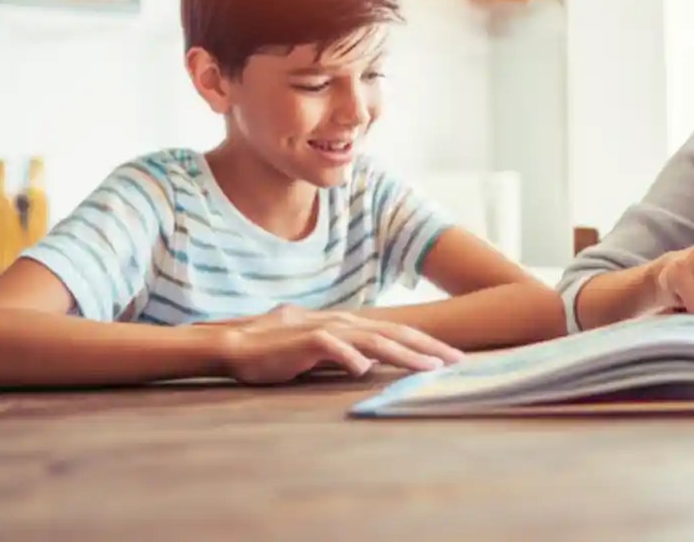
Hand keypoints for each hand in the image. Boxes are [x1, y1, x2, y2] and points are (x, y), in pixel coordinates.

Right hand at [211, 305, 464, 384]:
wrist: (237, 344)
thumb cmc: (276, 349)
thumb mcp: (318, 348)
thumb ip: (344, 351)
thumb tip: (368, 362)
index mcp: (347, 323)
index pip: (394, 331)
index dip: (424, 342)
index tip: (449, 355)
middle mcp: (342, 322)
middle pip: (394, 333)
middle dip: (428, 346)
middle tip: (457, 360)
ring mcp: (325, 329)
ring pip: (373, 340)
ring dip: (404, 354)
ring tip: (429, 367)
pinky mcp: (304, 341)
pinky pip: (333, 348)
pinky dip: (350, 357)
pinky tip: (365, 370)